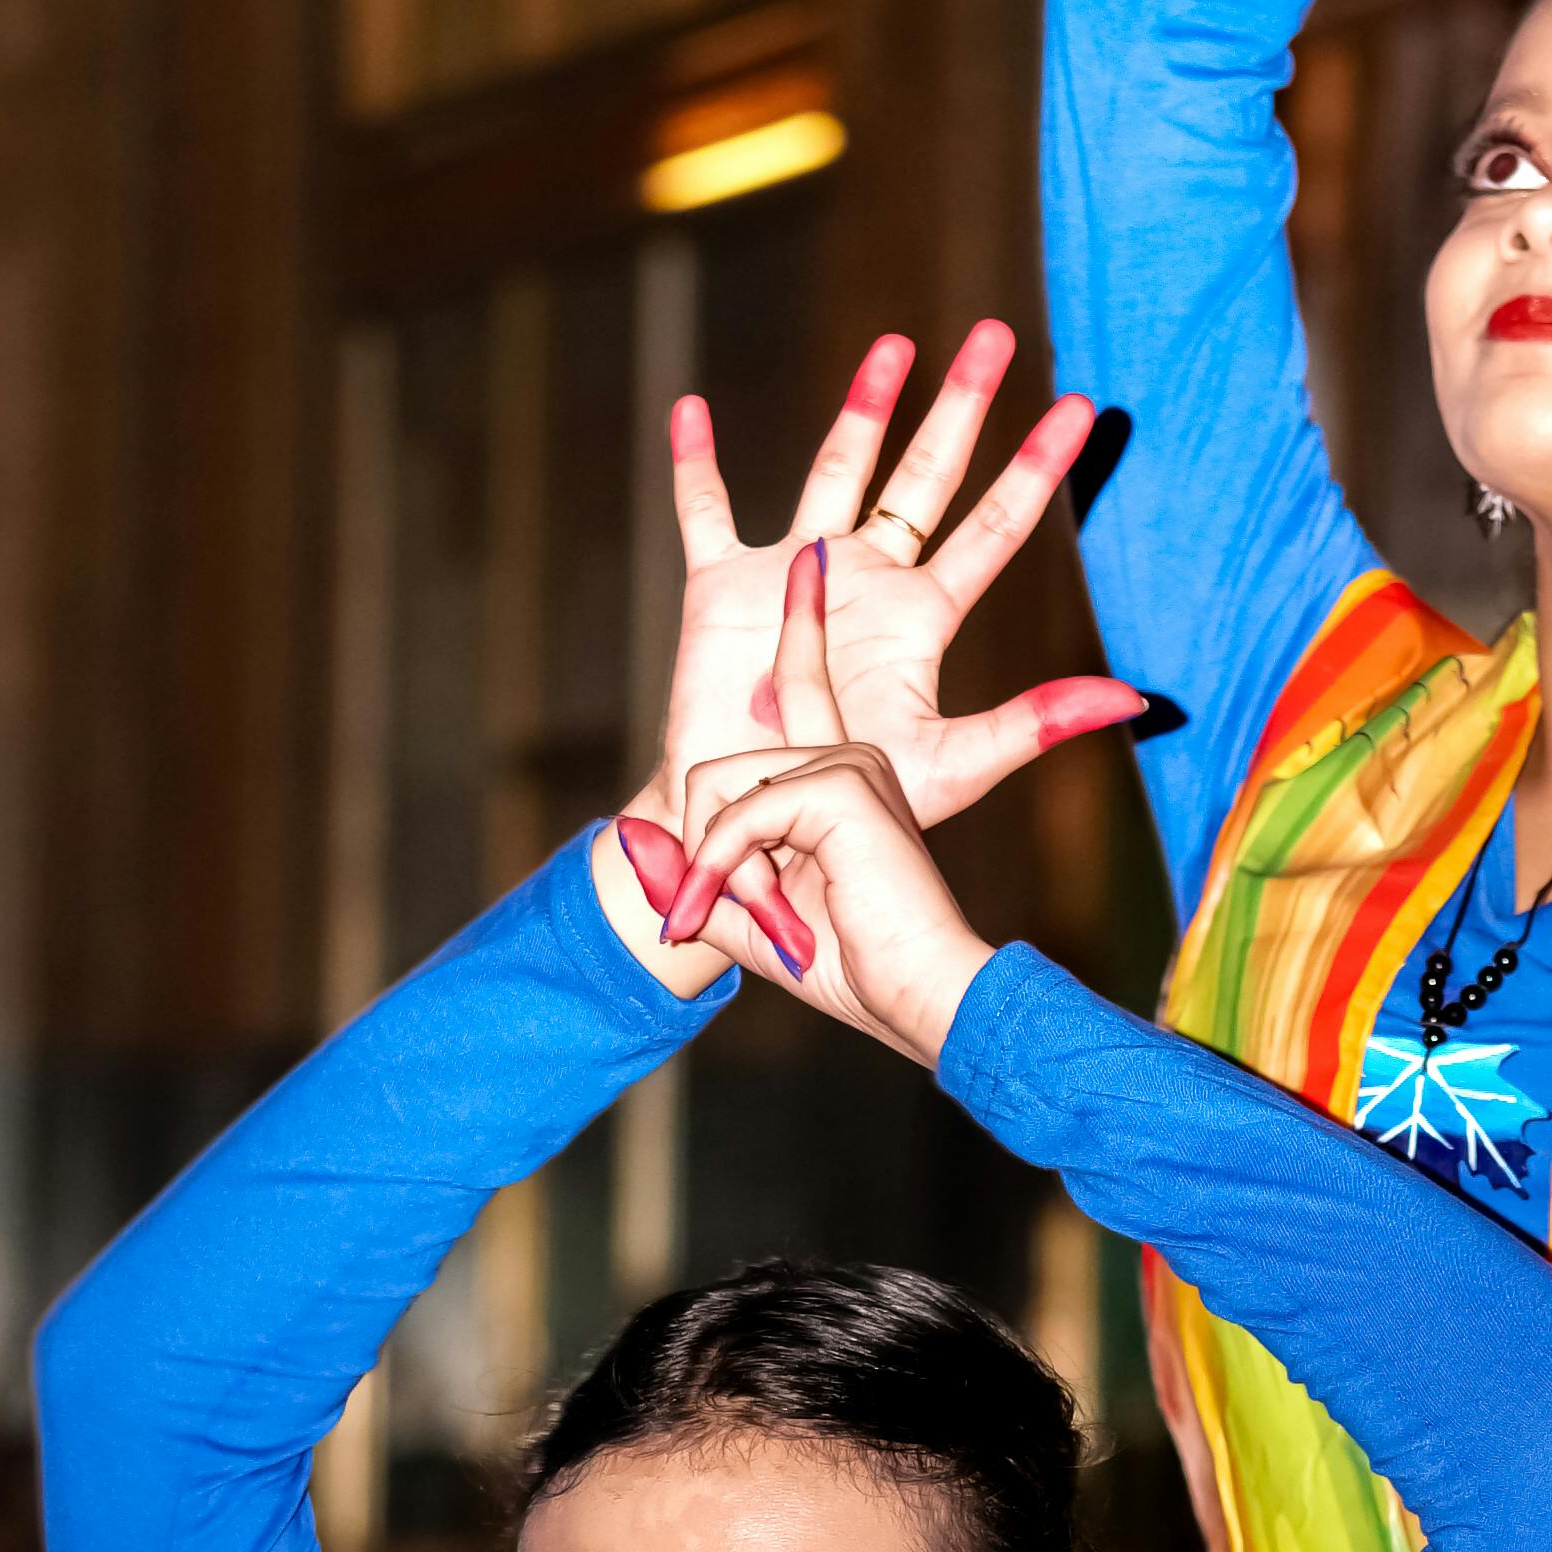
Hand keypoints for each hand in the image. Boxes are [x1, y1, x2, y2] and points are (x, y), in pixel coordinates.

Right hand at [620, 328, 1140, 987]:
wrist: (744, 829)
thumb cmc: (843, 808)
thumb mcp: (949, 766)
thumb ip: (1033, 728)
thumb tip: (1133, 700)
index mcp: (920, 617)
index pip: (993, 527)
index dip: (1035, 469)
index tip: (1079, 407)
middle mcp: (865, 580)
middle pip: (925, 474)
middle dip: (961, 405)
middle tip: (994, 333)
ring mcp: (794, 573)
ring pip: (837, 471)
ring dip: (864, 408)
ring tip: (896, 345)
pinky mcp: (722, 588)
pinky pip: (705, 513)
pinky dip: (695, 465)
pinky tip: (691, 411)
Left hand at [631, 543, 1001, 1068]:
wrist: (923, 993)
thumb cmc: (852, 968)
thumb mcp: (753, 921)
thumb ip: (697, 878)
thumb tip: (628, 839)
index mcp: (841, 776)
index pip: (797, 684)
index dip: (798, 620)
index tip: (803, 558)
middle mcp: (847, 754)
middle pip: (718, 773)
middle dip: (708, 859)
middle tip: (735, 919)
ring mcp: (846, 759)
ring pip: (721, 792)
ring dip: (723, 873)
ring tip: (770, 921)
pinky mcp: (841, 780)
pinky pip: (742, 815)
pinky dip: (734, 870)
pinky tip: (769, 907)